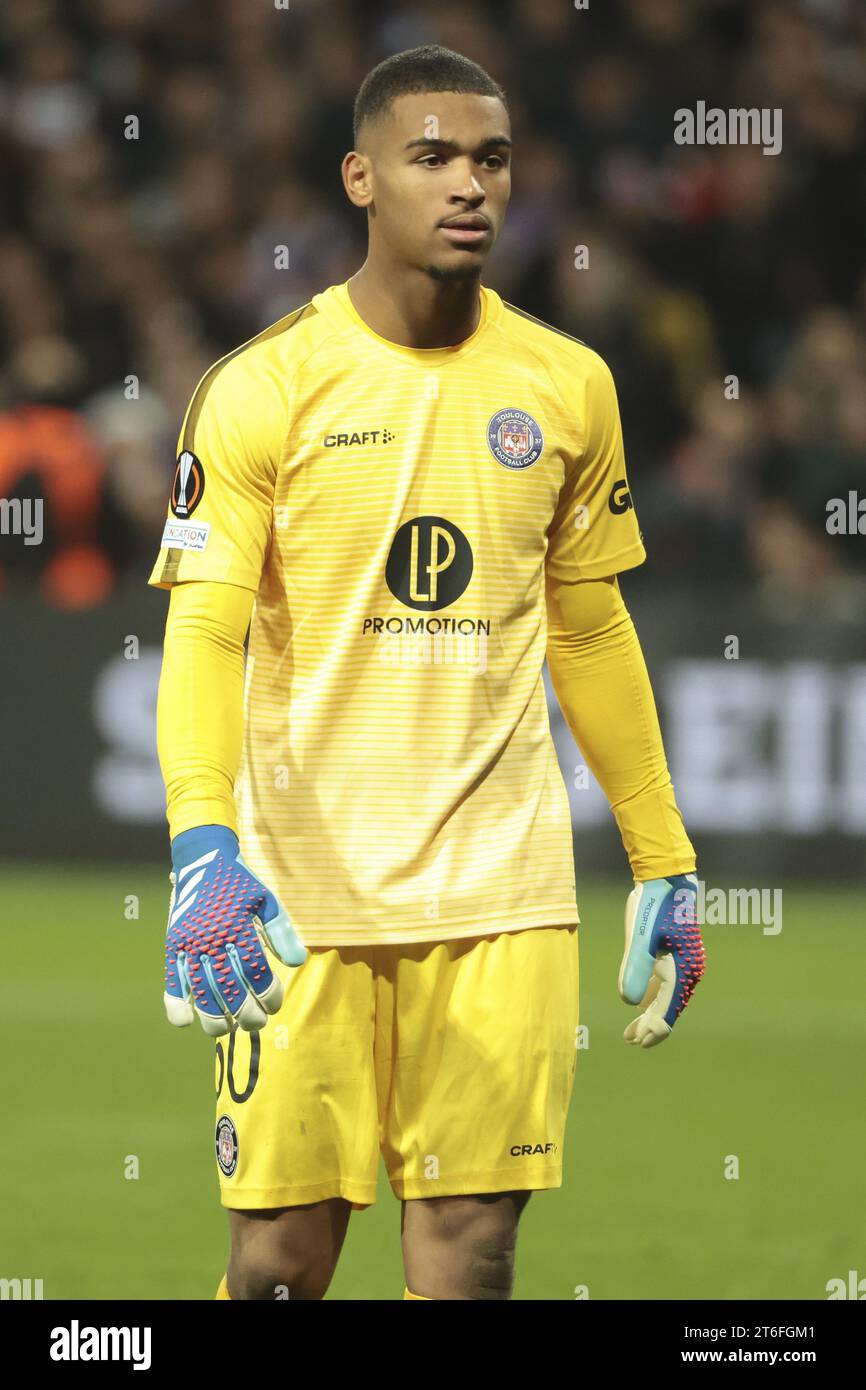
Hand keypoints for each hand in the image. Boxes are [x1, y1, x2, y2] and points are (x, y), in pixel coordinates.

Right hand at [164, 824, 307, 1035]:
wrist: (202, 860)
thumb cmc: (240, 884)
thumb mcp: (266, 900)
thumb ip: (281, 931)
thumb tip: (298, 962)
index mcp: (238, 927)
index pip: (255, 972)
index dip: (268, 994)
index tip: (275, 1004)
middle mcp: (212, 938)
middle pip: (230, 988)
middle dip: (246, 1013)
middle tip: (257, 1023)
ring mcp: (189, 944)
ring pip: (202, 991)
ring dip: (214, 1017)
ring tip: (226, 1029)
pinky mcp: (173, 946)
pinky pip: (172, 980)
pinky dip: (175, 1004)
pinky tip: (185, 1022)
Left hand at [618, 873, 705, 1047]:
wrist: (665, 878)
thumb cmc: (653, 907)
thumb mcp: (640, 938)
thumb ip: (635, 970)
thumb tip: (630, 1004)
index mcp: (682, 971)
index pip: (667, 1012)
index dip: (652, 1031)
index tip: (636, 1042)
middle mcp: (688, 971)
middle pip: (669, 1009)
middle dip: (649, 1028)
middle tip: (629, 1041)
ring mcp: (683, 963)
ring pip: (668, 999)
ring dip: (650, 1015)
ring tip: (633, 1031)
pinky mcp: (675, 954)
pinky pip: (666, 985)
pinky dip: (653, 999)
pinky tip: (642, 1005)